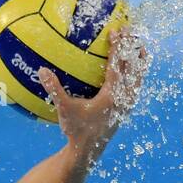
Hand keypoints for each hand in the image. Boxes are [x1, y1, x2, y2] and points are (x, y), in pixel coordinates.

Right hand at [39, 26, 147, 153]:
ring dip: (139, 62)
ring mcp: (126, 105)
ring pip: (138, 78)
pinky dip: (135, 76)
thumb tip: (41, 70)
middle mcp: (123, 99)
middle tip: (130, 31)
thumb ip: (54, 89)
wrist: (88, 152)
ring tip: (141, 48)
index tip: (115, 31)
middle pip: (133, 68)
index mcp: (111, 96)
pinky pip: (134, 88)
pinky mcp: (125, 110)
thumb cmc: (76, 130)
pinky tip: (132, 72)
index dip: (117, 47)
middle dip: (131, 48)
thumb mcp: (64, 109)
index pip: (117, 65)